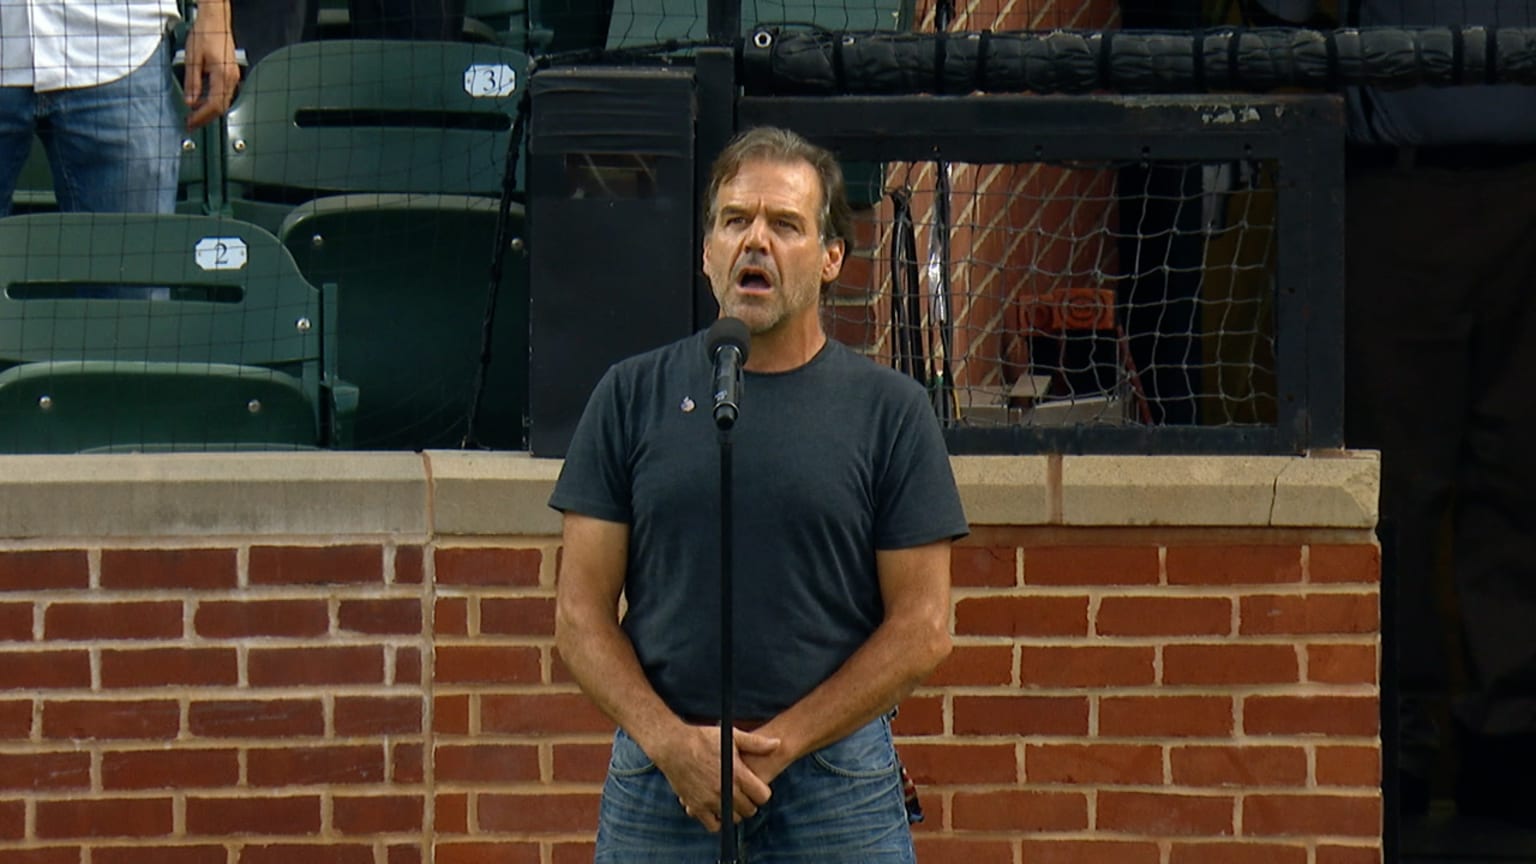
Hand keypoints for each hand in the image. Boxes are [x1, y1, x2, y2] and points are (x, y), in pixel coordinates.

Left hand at [182, 0, 239, 129]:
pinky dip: (213, 101)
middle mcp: (231, 79)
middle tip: (191, 123)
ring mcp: (233, 77)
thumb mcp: (192, 59)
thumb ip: (192, 83)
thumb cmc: (205, 35)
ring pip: (223, 102)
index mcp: (222, 76)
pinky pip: (224, 94)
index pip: (214, 105)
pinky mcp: (231, 74)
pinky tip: (203, 101)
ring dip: (209, 111)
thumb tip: (190, 102)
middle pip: (221, 107)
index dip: (201, 116)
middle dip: (205, 117)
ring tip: (195, 115)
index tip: (190, 122)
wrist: (215, 21)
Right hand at [652, 723, 780, 831]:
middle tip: (744, 794)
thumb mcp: (732, 736)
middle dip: (750, 803)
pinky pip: (713, 825)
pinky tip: (718, 809)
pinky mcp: (696, 806)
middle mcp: (725, 789)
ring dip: (736, 812)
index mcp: (737, 773)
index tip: (756, 788)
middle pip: (750, 810)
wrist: (673, 745)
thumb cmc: (703, 738)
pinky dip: (718, 821)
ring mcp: (710, 800)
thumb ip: (756, 744)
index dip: (762, 793)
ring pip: (734, 818)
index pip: (762, 796)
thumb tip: (777, 744)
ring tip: (731, 800)